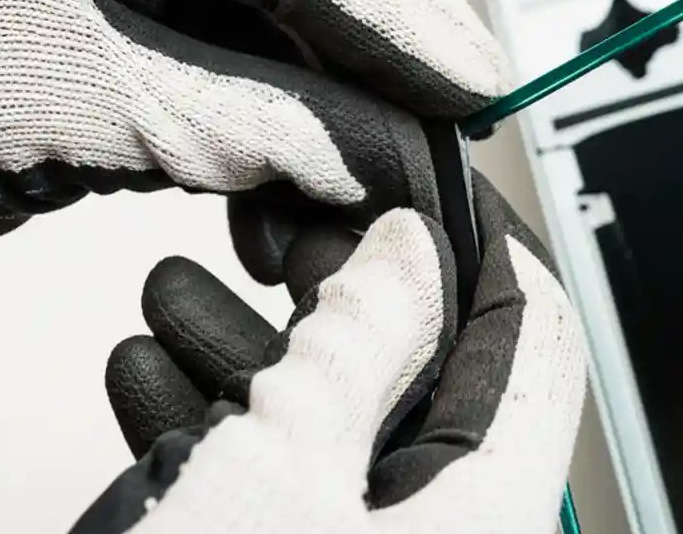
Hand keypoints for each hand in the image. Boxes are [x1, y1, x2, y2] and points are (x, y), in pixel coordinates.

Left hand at [0, 0, 505, 284]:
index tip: (477, 82)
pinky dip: (279, 88)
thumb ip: (249, 132)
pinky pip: (221, 27)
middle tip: (465, 98)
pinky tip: (313, 138)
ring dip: (340, 66)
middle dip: (392, 25)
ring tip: (401, 134)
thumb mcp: (87, 116)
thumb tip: (377, 156)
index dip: (405, 10)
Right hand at [81, 173, 586, 533]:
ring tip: (181, 298)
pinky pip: (285, 483)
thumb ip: (356, 348)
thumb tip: (408, 251)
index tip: (418, 181)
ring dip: (254, 354)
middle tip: (283, 232)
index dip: (478, 241)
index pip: (529, 331)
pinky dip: (222, 430)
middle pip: (420, 368)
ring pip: (334, 421)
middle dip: (337, 289)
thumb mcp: (281, 475)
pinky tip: (154, 388)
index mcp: (488, 506)